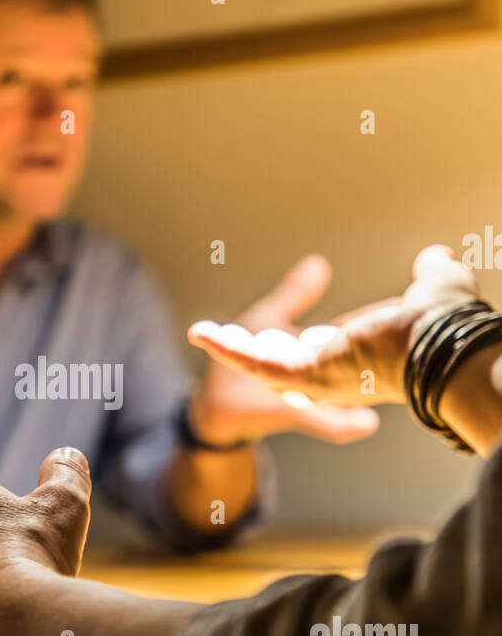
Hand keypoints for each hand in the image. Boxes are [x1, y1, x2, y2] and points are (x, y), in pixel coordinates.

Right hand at [187, 245, 478, 409]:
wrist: (433, 354)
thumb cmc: (428, 334)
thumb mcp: (423, 293)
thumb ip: (422, 277)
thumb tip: (435, 257)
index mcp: (353, 361)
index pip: (317, 353)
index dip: (298, 343)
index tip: (274, 335)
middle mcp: (331, 375)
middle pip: (282, 363)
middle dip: (254, 351)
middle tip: (230, 338)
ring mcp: (312, 378)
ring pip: (262, 362)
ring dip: (231, 347)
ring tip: (204, 335)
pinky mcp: (299, 375)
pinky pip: (253, 360)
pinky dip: (225, 346)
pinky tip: (201, 333)